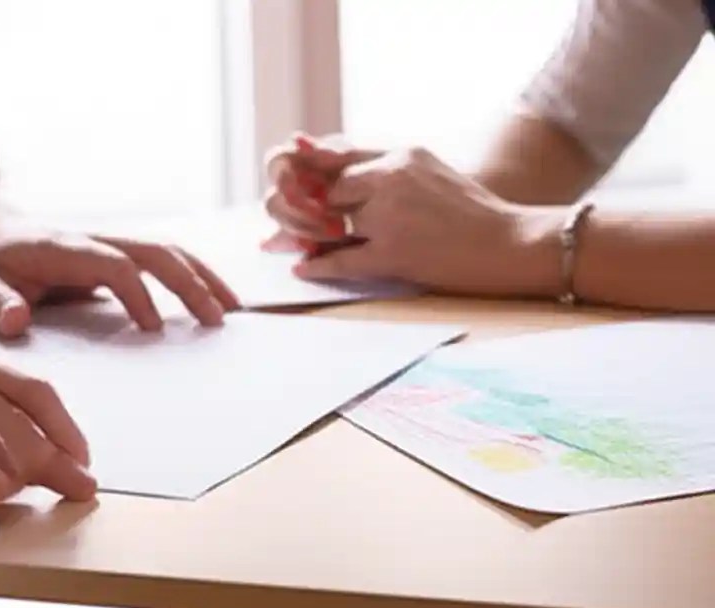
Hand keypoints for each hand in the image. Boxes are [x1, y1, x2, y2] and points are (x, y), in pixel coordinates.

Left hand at [0, 213, 240, 336]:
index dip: (138, 293)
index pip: (115, 264)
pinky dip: (194, 276)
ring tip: (232, 310)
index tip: (152, 329)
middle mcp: (96, 240)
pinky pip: (164, 260)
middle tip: (216, 320)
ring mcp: (111, 244)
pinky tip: (216, 301)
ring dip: (202, 276)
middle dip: (190, 282)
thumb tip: (16, 322)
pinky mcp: (120, 254)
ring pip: (168, 250)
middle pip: (154, 251)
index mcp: (65, 248)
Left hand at [269, 138, 559, 295]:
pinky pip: (342, 260)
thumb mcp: (430, 171)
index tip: (284, 177)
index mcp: (402, 154)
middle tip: (279, 216)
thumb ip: (387, 169)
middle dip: (300, 204)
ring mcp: (392, 217)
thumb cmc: (472, 212)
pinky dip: (317, 265)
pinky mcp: (396, 253)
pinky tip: (302, 268)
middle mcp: (393, 179)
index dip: (306, 169)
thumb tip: (336, 176)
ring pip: (328, 223)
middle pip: (326, 189)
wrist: (513, 243)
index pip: (338, 156)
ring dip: (302, 234)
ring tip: (284, 244)